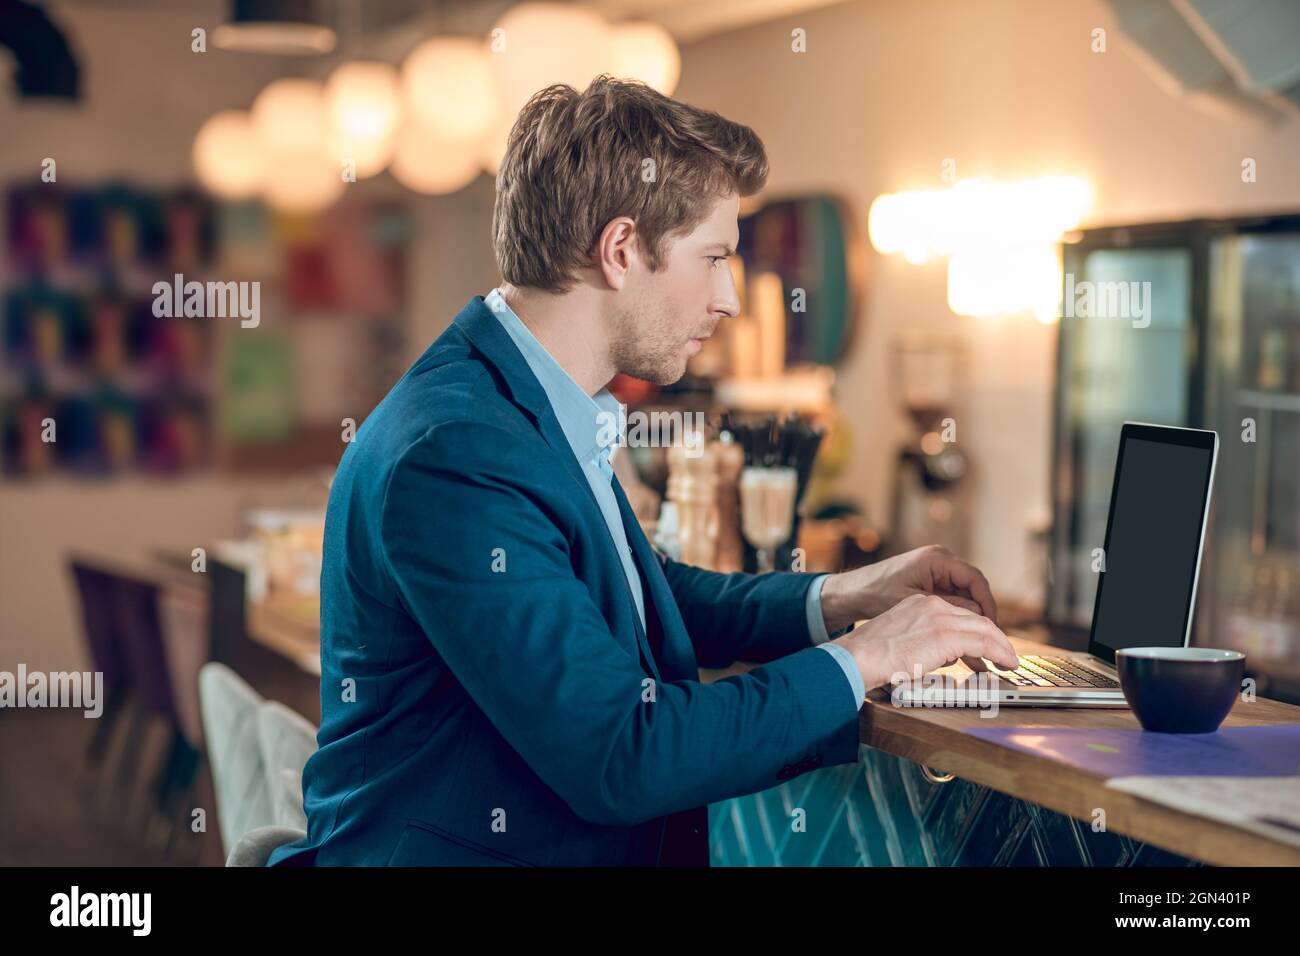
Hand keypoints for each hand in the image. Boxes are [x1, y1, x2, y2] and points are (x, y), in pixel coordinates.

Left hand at [819, 544, 997, 633]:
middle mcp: (940, 561)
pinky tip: (960, 637)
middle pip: (973, 589)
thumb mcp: (915, 603)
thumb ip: (947, 607)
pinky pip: (952, 599)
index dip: (988, 605)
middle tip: (990, 641)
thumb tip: (978, 616)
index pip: (976, 580)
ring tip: (978, 644)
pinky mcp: (929, 582)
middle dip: (982, 615)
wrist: (851, 592)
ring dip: (970, 619)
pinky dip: (957, 617)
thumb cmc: (876, 593)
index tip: (993, 628)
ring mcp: (935, 571)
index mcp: (937, 559)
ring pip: (964, 596)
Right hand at [830, 594, 1018, 690]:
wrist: (856, 658)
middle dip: (993, 637)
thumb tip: (940, 657)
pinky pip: (983, 642)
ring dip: (1001, 646)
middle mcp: (930, 605)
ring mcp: (939, 618)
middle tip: (1004, 654)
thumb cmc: (868, 658)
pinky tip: (1005, 663)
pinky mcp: (945, 635)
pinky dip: (999, 653)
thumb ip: (920, 643)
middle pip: (974, 618)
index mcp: (917, 604)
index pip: (957, 614)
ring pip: (983, 628)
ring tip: (1009, 661)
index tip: (984, 646)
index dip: (974, 630)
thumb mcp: (897, 641)